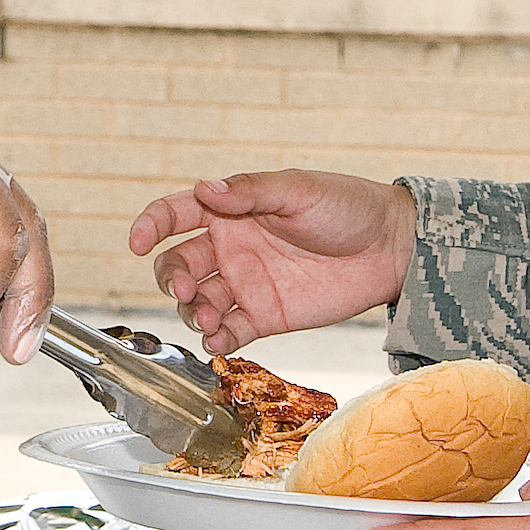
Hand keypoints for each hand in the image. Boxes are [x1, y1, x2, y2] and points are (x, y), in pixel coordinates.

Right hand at [129, 171, 411, 353]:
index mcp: (231, 210)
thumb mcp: (299, 190)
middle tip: (185, 289)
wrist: (392, 249)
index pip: (175, 214)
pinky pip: (228, 332)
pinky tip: (219, 340)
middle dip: (170, 278)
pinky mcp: (264, 316)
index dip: (150, 226)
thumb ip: (251, 192)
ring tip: (208, 320)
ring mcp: (245, 284)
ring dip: (191, 312)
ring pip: (196, 301)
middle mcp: (230, 247)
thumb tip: (206, 188)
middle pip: (177, 264)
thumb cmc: (349, 207)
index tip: (137, 242)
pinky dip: (216, 340)